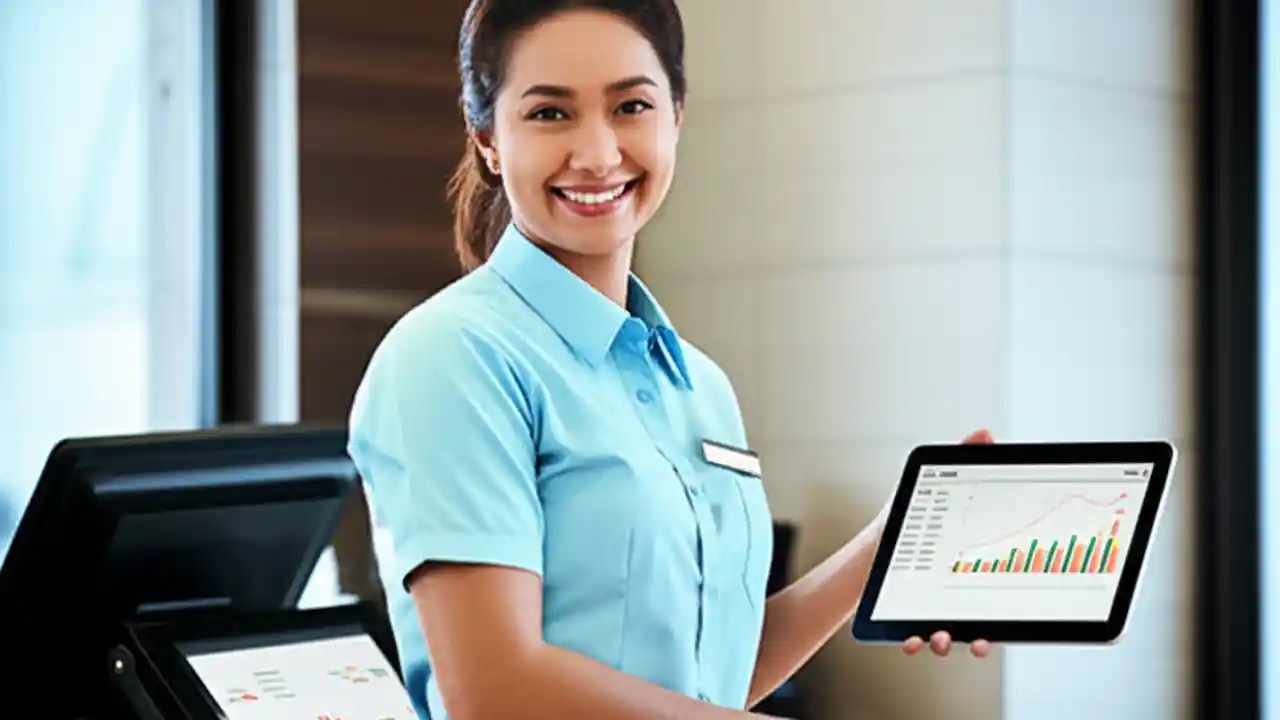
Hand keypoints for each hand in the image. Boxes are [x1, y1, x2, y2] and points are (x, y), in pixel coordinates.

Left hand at [901, 428, 994, 658]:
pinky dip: (916, 641)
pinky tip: (910, 641)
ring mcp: (934, 608)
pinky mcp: (909, 616)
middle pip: (979, 621)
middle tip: (978, 638)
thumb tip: (984, 434)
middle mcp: (959, 595)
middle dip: (981, 635)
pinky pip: (917, 635)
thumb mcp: (938, 488)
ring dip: (948, 641)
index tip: (1003, 617)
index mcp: (974, 567)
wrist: (873, 545)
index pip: (999, 589)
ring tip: (940, 639)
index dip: (1008, 609)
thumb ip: (965, 462)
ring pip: (950, 633)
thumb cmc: (910, 521)